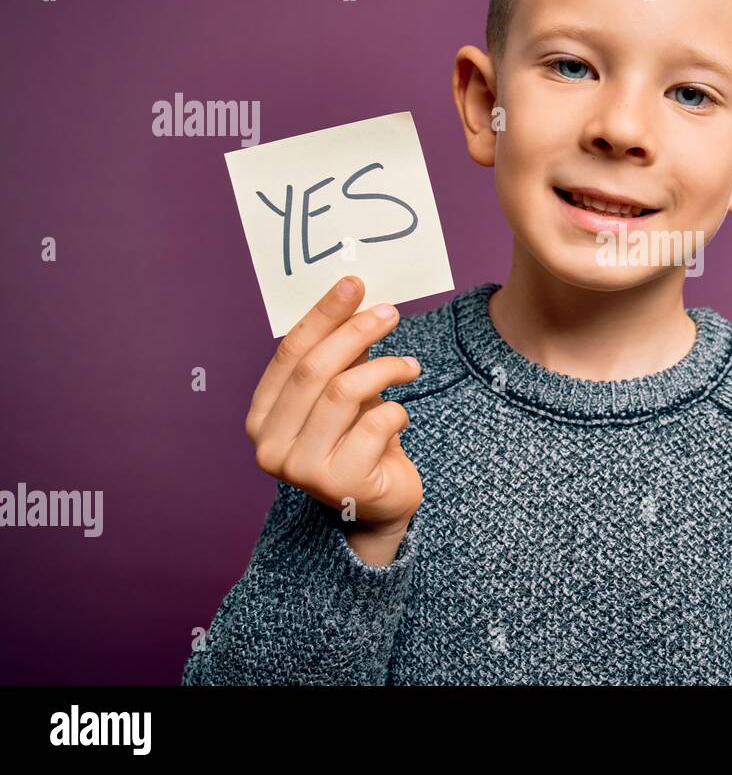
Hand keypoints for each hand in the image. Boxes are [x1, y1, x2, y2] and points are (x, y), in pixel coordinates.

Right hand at [243, 276, 424, 539]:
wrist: (380, 505)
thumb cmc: (359, 442)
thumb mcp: (345, 394)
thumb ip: (342, 356)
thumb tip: (356, 298)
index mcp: (262, 417)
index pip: (289, 354)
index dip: (322, 315)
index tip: (353, 284)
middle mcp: (270, 446)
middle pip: (315, 369)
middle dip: (356, 332)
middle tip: (390, 313)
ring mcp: (301, 470)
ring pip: (344, 392)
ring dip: (385, 369)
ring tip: (411, 367)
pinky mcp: (340, 483)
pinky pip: (375, 424)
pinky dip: (396, 411)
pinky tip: (400, 415)